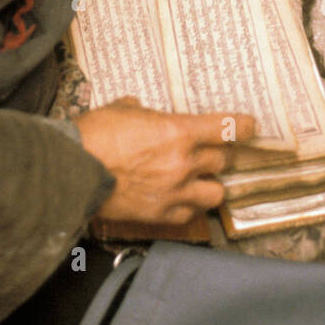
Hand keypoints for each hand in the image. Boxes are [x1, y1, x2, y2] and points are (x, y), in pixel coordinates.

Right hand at [73, 97, 255, 225]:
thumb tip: (142, 111)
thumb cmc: (95, 135)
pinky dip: (189, 205)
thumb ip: (142, 112)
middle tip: (209, 150)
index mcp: (178, 131)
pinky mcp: (162, 214)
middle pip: (222, 160)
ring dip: (211, 183)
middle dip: (217, 154)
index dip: (243, 127)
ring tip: (200, 179)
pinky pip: (191, 213)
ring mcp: (175, 192)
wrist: (73, 171)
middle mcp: (184, 163)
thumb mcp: (122, 110)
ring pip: (216, 192)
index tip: (250, 126)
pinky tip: (180, 198)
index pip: (227, 128)